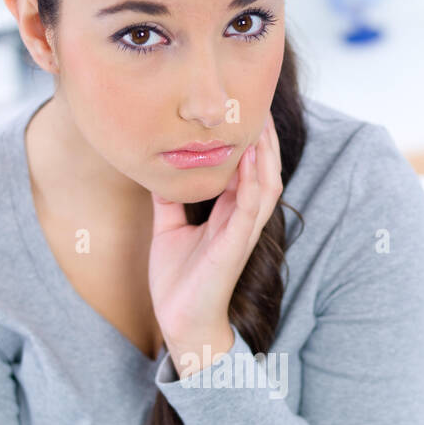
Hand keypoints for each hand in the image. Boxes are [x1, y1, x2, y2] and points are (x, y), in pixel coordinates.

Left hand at [149, 111, 282, 367]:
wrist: (180, 323)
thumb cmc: (179, 281)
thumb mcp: (169, 229)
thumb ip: (169, 200)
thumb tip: (157, 170)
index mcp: (228, 214)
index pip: (247, 169)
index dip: (249, 140)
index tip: (242, 107)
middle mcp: (241, 220)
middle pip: (264, 169)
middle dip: (264, 136)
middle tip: (257, 101)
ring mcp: (242, 232)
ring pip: (266, 183)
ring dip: (265, 151)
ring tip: (260, 119)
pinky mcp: (236, 245)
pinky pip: (250, 206)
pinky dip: (251, 179)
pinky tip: (249, 156)